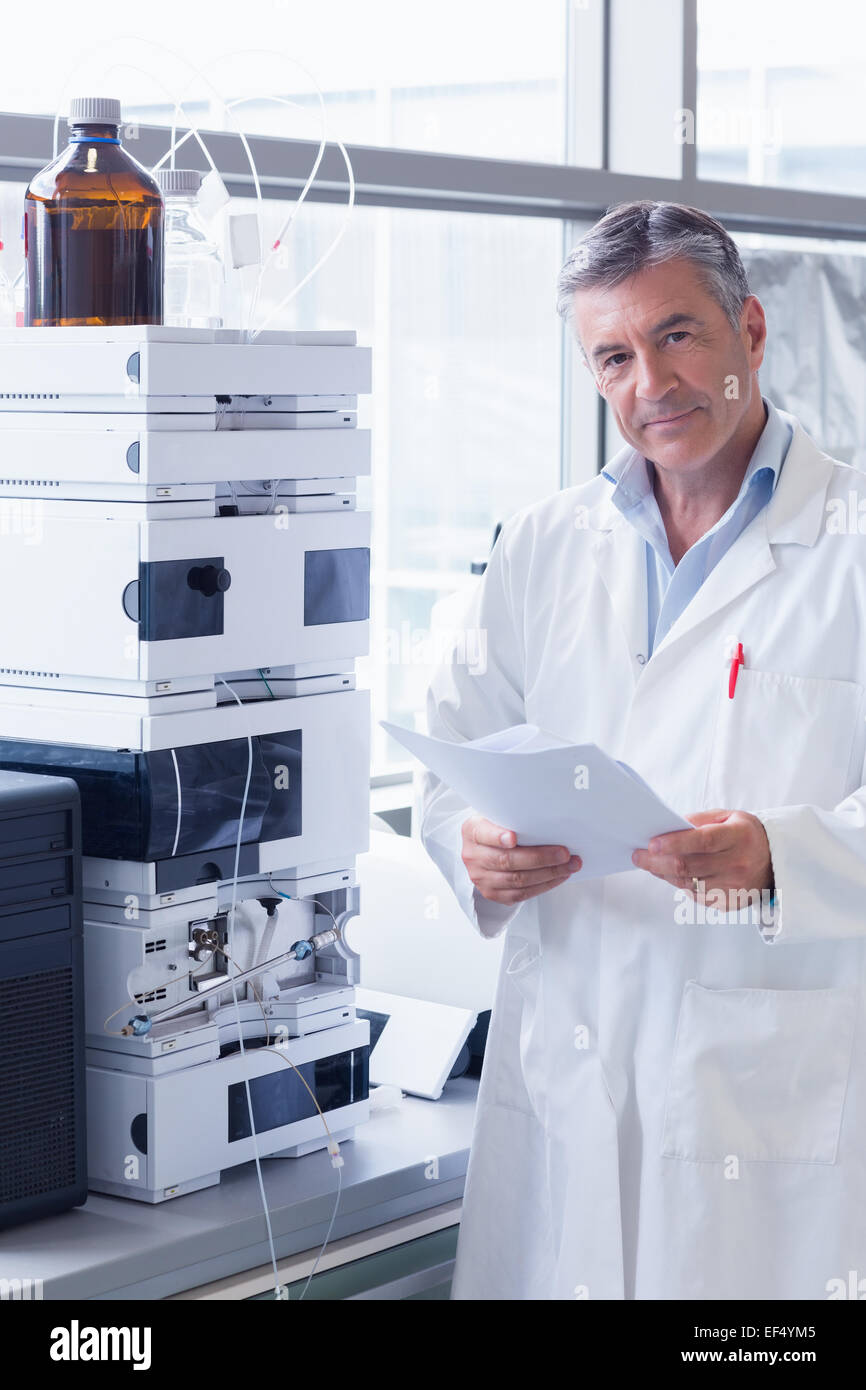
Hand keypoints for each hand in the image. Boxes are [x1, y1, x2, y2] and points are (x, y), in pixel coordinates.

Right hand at [461, 814, 581, 904]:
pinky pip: (521, 894)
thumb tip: (547, 818)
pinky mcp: (493, 893)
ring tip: (569, 865)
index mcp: (472, 831)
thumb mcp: (498, 815)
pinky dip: (544, 886)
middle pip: (507, 861)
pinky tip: (558, 876)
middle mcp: (473, 856)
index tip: (514, 838)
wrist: (484, 847)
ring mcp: (481, 878)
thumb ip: (513, 817)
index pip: (484, 834)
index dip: (498, 837)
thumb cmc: (498, 827)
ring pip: (517, 880)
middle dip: (540, 858)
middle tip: (564, 853)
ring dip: (548, 874)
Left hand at [631, 808, 773, 900]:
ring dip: (664, 874)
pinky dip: (681, 884)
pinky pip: (696, 896)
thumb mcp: (727, 817)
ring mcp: (734, 887)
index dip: (675, 843)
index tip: (651, 844)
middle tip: (638, 856)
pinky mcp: (729, 902)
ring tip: (650, 863)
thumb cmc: (744, 834)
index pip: (703, 842)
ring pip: (688, 884)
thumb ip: (698, 821)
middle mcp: (738, 864)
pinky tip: (673, 874)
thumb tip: (667, 828)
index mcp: (738, 837)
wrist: (775, 860)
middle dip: (657, 862)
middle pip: (689, 867)